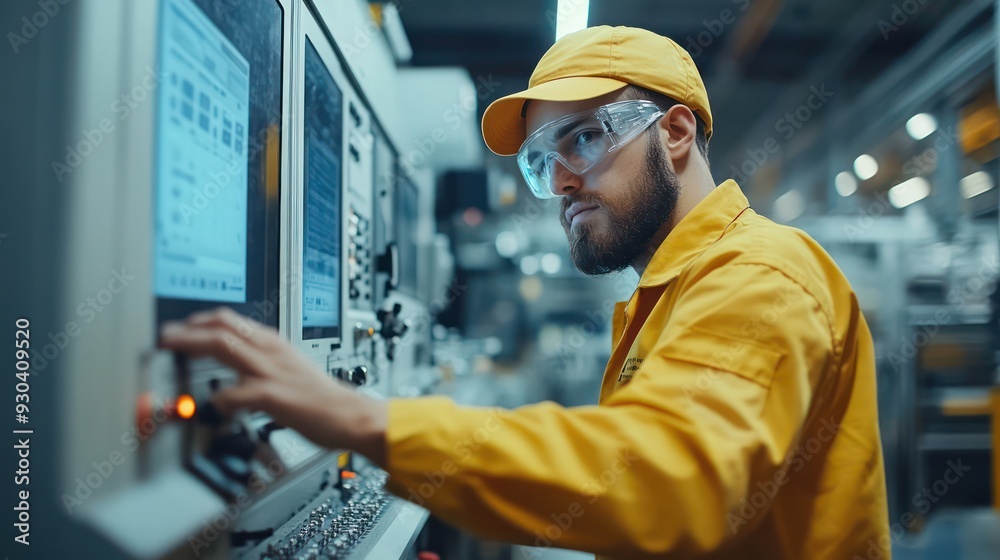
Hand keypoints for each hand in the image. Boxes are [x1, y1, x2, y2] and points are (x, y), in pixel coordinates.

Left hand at [158, 308, 386, 464]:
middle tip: (166, 334)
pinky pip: (235, 394)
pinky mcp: (273, 395)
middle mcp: (270, 351)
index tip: (183, 327)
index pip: (232, 321)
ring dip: (192, 344)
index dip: (202, 321)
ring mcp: (270, 371)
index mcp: (275, 344)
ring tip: (172, 347)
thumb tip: (240, 371)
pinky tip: (215, 406)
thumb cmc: (323, 398)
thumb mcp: (292, 369)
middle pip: (221, 327)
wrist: (351, 414)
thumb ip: (266, 364)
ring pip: (223, 346)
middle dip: (188, 328)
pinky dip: (219, 398)